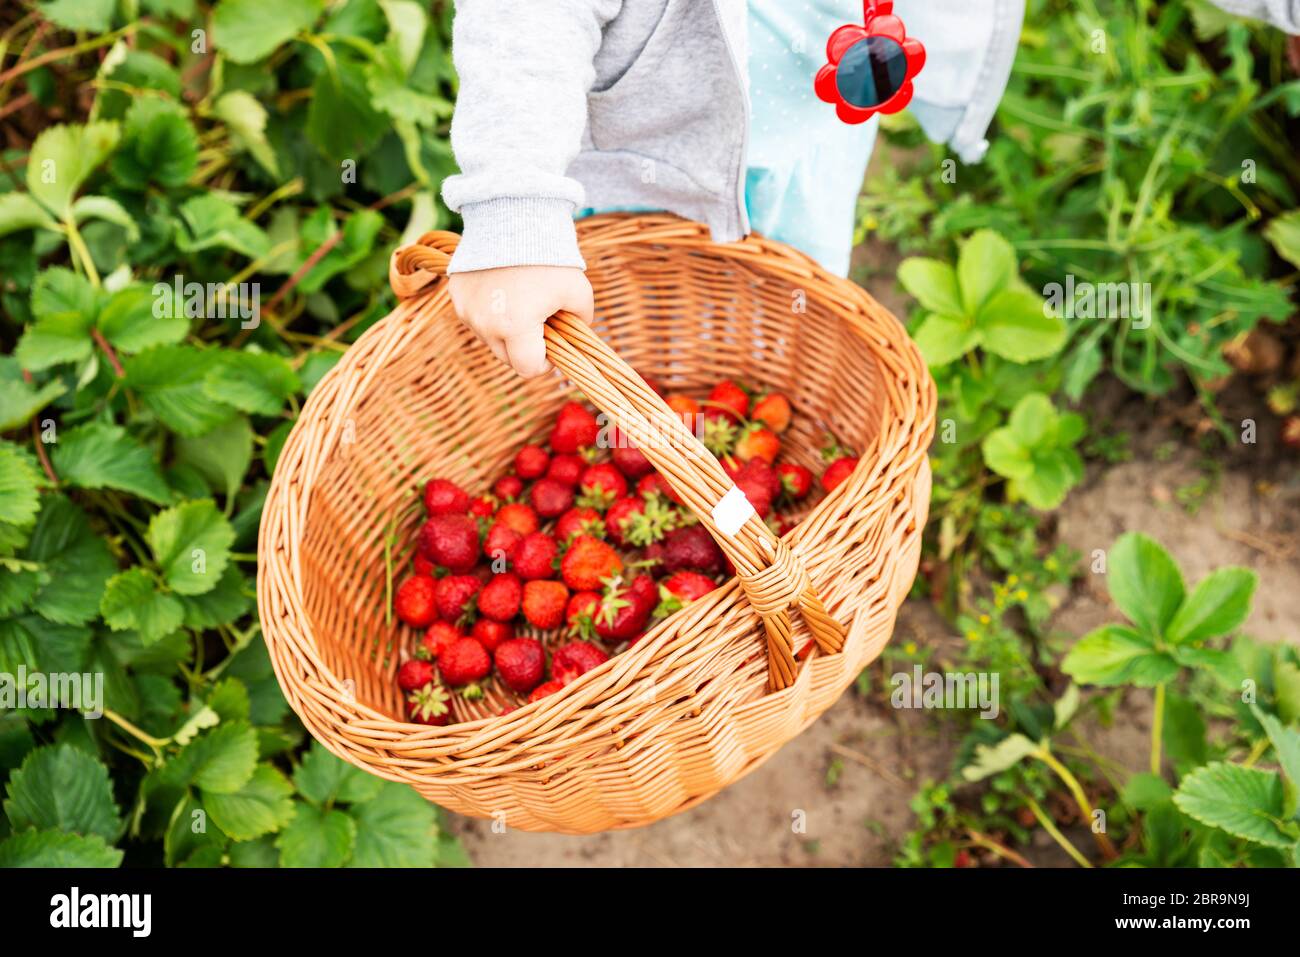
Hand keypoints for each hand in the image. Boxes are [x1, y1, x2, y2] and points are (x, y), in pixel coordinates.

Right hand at [448, 266, 593, 377]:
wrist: (514, 214)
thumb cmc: (550, 256)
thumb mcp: (579, 291)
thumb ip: (581, 320)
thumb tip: (575, 332)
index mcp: (514, 328)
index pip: (528, 368)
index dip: (544, 361)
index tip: (553, 344)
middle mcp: (484, 324)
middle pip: (507, 355)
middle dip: (525, 345)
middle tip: (539, 320)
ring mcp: (466, 309)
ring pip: (489, 335)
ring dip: (505, 327)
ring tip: (520, 298)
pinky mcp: (457, 293)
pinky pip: (475, 314)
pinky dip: (489, 308)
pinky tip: (503, 286)